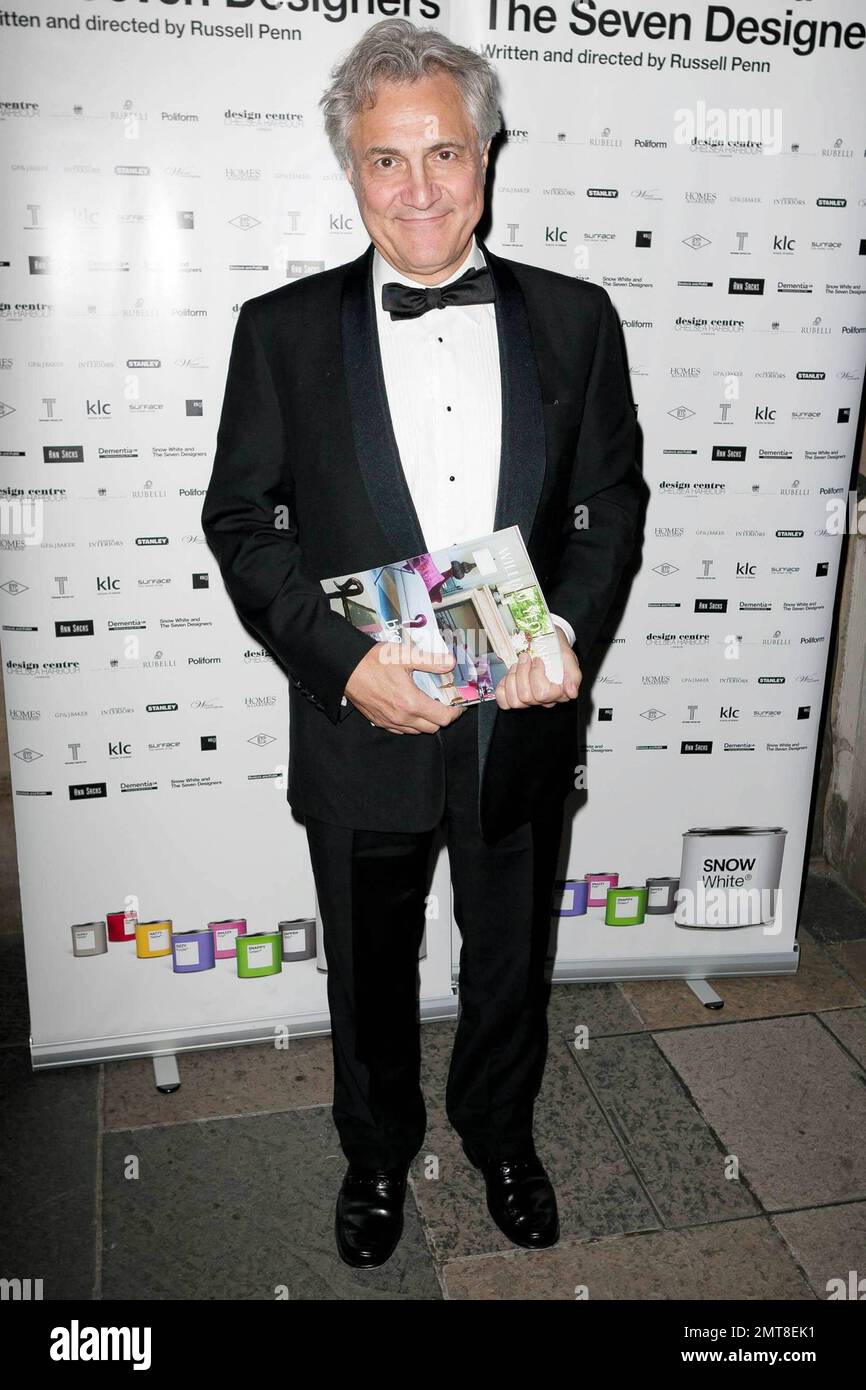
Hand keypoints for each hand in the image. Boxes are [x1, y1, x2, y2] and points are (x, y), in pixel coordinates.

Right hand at [344, 640, 465, 733]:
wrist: (347, 668)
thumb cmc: (374, 662)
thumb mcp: (406, 656)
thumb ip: (431, 661)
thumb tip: (450, 663)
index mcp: (412, 703)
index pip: (443, 718)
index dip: (455, 712)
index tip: (458, 704)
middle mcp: (402, 717)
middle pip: (433, 727)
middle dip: (442, 717)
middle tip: (444, 703)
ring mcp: (390, 722)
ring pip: (417, 731)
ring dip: (426, 721)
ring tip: (427, 705)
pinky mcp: (379, 722)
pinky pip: (402, 730)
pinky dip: (411, 723)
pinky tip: (409, 709)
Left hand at [494, 627, 581, 710]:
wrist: (545, 641)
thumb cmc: (556, 649)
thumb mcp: (567, 656)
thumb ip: (573, 674)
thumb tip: (571, 693)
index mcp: (559, 692)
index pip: (542, 694)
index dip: (536, 675)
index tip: (538, 660)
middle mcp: (544, 699)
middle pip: (526, 697)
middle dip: (522, 673)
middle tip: (525, 658)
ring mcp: (529, 700)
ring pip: (515, 701)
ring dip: (512, 679)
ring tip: (516, 666)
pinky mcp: (515, 696)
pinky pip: (504, 703)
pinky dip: (502, 689)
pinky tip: (508, 678)